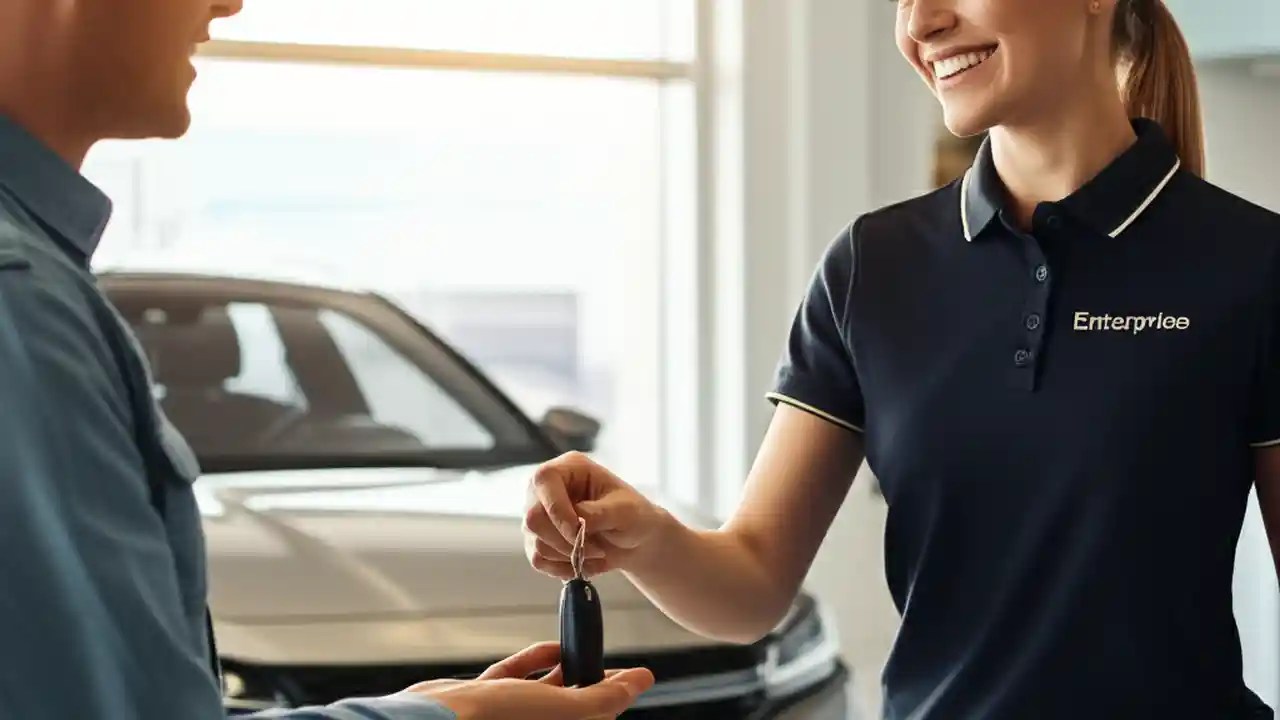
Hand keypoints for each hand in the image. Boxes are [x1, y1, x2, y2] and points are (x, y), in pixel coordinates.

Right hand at [407, 642, 653, 719]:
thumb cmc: (500, 719)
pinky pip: (517, 675)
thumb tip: (644, 680)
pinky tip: (555, 645)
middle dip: (591, 680)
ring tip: (585, 646)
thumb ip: (604, 697)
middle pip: (573, 703)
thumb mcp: (564, 708)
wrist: (439, 718)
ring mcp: (508, 713)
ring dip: (566, 666)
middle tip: (607, 657)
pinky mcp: (485, 696)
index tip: (636, 674)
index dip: (618, 694)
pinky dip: (536, 659)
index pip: (598, 716)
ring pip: (546, 689)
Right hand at [523, 451, 668, 579]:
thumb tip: (576, 521)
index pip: (544, 481)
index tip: (580, 533)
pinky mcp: (537, 539)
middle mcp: (546, 489)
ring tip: (594, 553)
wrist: (633, 540)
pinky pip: (538, 560)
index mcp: (568, 469)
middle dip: (565, 541)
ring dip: (568, 556)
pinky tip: (581, 563)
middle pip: (533, 518)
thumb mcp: (626, 510)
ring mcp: (539, 514)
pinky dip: (561, 567)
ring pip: (535, 542)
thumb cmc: (632, 515)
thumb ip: (600, 513)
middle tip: (595, 549)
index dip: (558, 511)